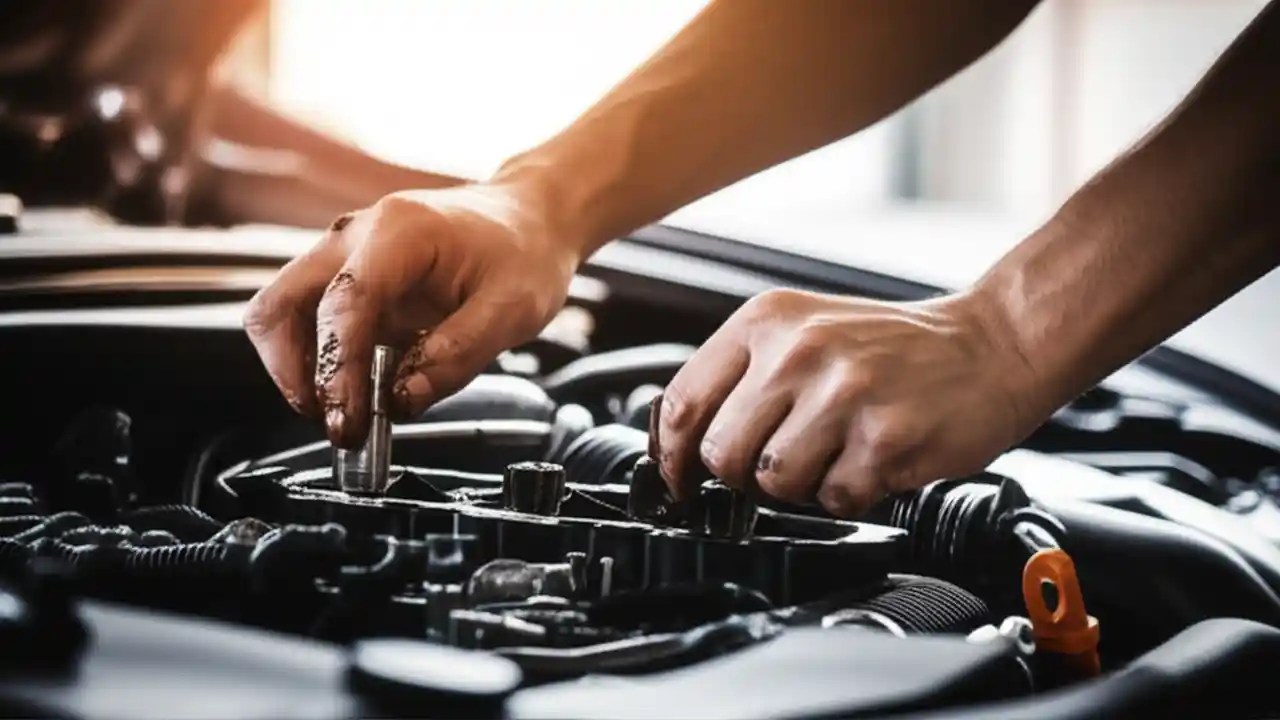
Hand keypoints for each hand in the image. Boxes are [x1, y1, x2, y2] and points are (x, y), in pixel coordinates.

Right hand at [243, 184, 576, 447]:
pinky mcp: (346, 278)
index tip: (347, 420)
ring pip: (283, 315)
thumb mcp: (513, 310)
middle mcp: (356, 236)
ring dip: (302, 371)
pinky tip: (359, 389)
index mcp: (400, 232)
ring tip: (349, 412)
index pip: (345, 303)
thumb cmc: (522, 252)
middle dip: (294, 374)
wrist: (526, 218)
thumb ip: (457, 355)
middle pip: (281, 305)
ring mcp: (343, 254)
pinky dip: (321, 362)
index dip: (337, 369)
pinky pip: (309, 322)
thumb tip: (402, 400)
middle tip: (337, 422)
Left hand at [655, 288, 1041, 515]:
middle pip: (722, 454)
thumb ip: (744, 376)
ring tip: (836, 452)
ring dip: (801, 485)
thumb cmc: (895, 347)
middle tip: (783, 461)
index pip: (682, 402)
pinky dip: (850, 493)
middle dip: (745, 475)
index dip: (672, 457)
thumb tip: (681, 443)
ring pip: (773, 483)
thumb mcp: (805, 331)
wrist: (992, 344)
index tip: (679, 480)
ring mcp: (843, 395)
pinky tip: (873, 459)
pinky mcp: (884, 439)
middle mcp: (798, 351)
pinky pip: (834, 498)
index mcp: (767, 321)